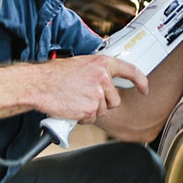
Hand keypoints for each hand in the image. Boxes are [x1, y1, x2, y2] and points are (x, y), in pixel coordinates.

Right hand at [30, 55, 148, 123]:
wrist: (39, 85)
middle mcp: (103, 78)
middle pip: (114, 99)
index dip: (140, 81)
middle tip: (84, 96)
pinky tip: (72, 107)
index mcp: (102, 63)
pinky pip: (92, 118)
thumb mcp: (80, 65)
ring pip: (104, 110)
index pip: (130, 71)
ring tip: (75, 100)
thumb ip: (96, 72)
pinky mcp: (90, 109)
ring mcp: (97, 94)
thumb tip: (105, 80)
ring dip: (91, 110)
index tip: (144, 88)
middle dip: (103, 102)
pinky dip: (83, 117)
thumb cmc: (54, 75)